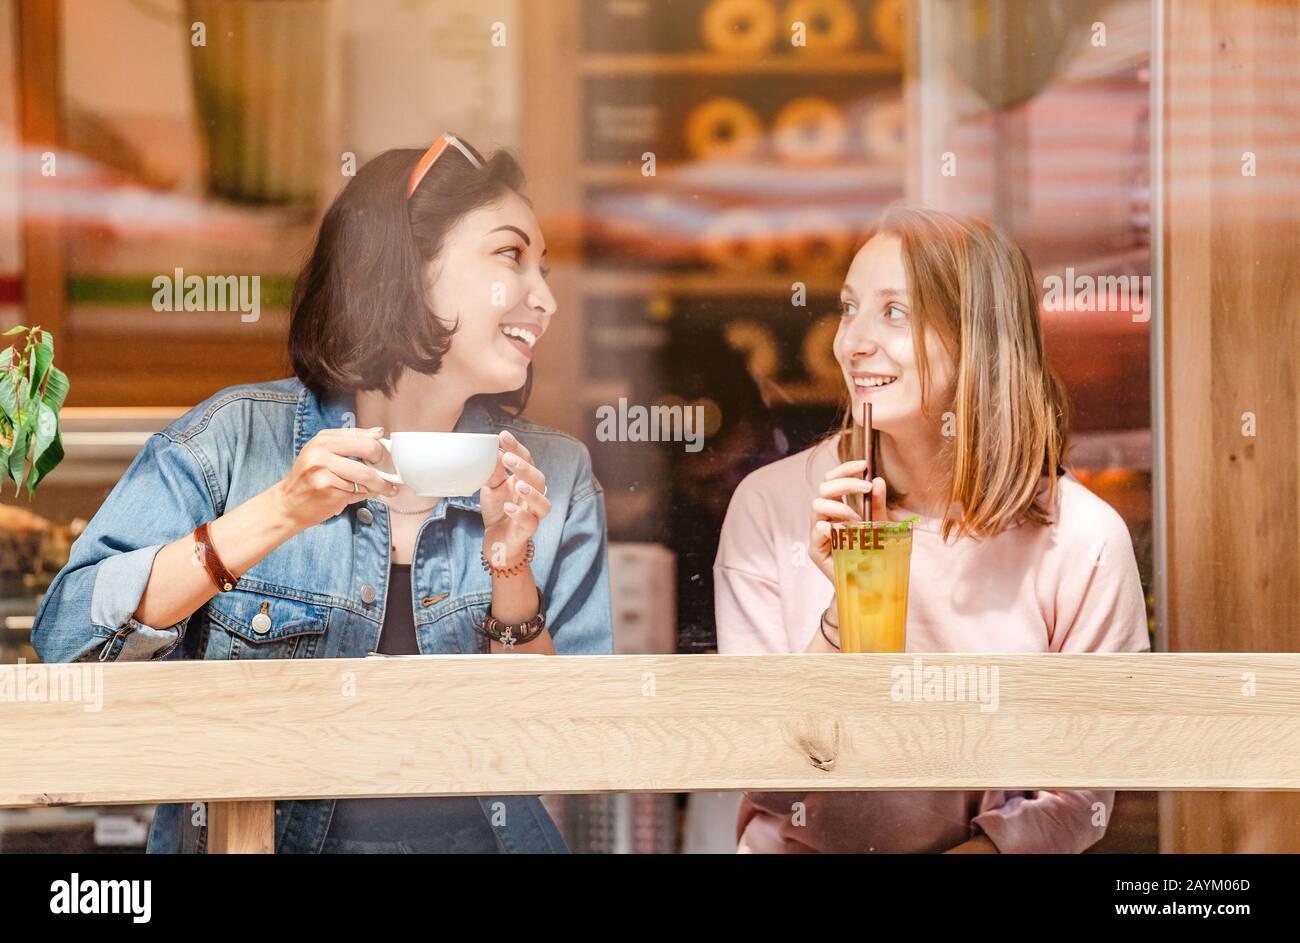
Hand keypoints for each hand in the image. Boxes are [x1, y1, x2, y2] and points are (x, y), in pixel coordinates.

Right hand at [271, 427, 399, 531]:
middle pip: (369, 451)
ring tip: (375, 489)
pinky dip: (364, 496)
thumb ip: (350, 441)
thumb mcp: (323, 452)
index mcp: (323, 439)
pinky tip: (356, 496)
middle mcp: (321, 453)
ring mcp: (324, 472)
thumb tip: (378, 433)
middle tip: (384, 475)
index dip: (378, 448)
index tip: (384, 457)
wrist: (288, 504)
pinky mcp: (329, 492)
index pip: (362, 436)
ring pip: (367, 476)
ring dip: (376, 486)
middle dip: (382, 464)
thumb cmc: (309, 478)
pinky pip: (359, 493)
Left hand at [480, 429, 550, 567]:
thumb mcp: (492, 487)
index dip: (516, 447)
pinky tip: (508, 508)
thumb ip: (493, 471)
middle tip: (507, 457)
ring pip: (543, 503)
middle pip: (538, 478)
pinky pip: (530, 522)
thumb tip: (492, 450)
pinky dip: (520, 514)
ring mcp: (532, 514)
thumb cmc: (498, 510)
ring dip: (532, 492)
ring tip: (518, 485)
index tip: (503, 436)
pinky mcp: (527, 531)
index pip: (526, 460)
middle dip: (524, 467)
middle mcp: (533, 496)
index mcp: (525, 480)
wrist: (497, 541)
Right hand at [808, 459, 885, 582]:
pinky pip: (818, 531)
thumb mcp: (880, 526)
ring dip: (842, 509)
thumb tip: (878, 480)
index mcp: (836, 508)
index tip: (864, 464)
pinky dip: (831, 528)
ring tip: (859, 523)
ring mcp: (818, 534)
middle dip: (845, 484)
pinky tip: (843, 533)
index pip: (832, 480)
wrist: (868, 586)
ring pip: (818, 505)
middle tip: (866, 488)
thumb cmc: (872, 554)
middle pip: (823, 487)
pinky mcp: (816, 551)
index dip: (844, 469)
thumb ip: (878, 505)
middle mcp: (823, 517)